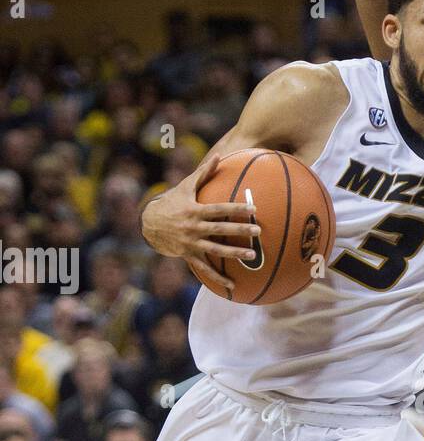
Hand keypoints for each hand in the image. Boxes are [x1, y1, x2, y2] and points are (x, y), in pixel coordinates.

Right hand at [140, 154, 259, 293]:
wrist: (149, 224)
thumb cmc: (171, 201)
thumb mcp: (186, 186)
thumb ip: (204, 172)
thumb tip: (219, 155)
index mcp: (194, 210)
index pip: (219, 209)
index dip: (235, 208)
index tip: (253, 208)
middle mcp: (193, 227)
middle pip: (220, 229)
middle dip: (239, 230)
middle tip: (258, 231)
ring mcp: (191, 243)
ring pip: (215, 250)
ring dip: (234, 254)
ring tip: (252, 256)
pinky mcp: (188, 256)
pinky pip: (204, 268)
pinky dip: (218, 278)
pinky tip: (232, 285)